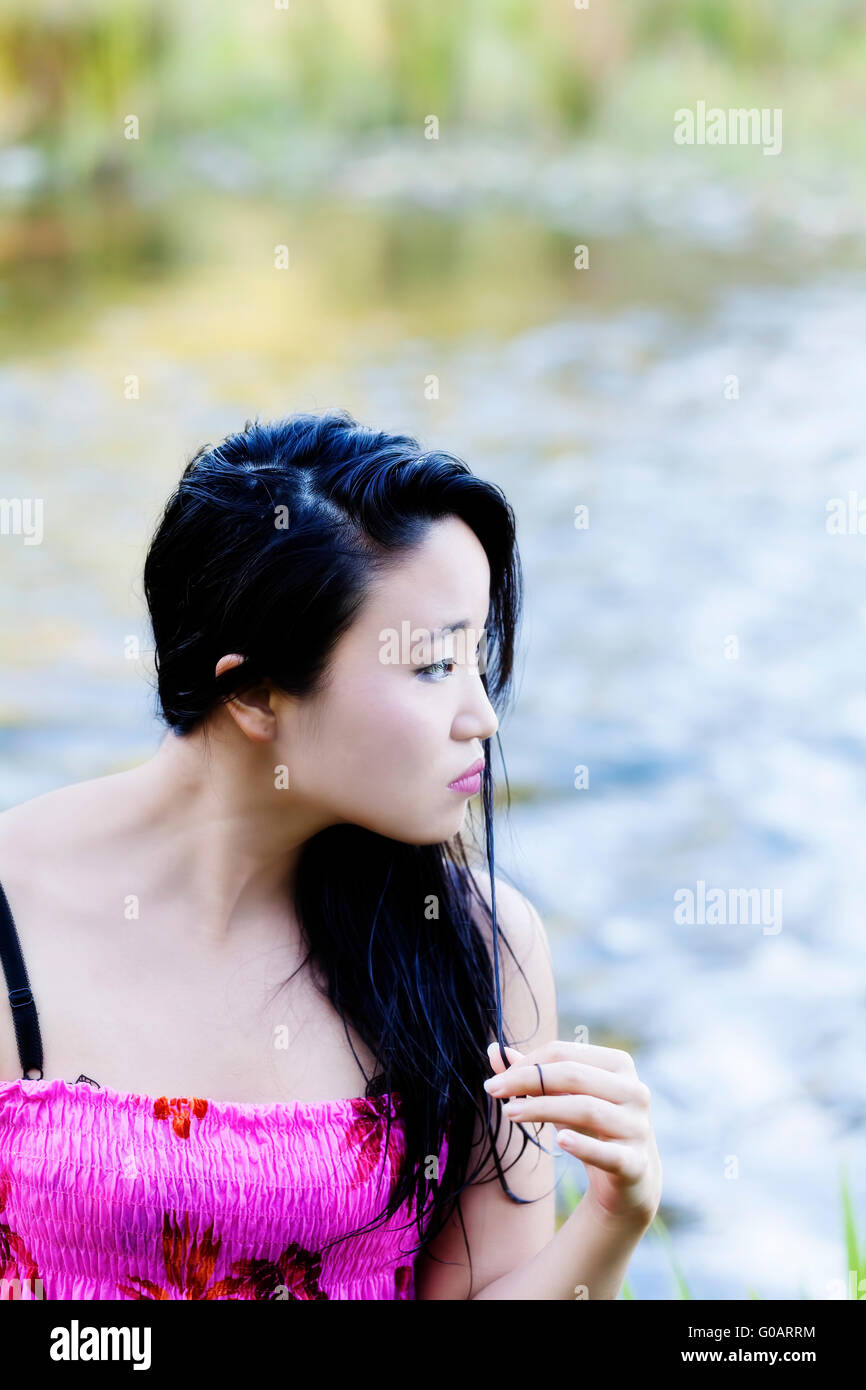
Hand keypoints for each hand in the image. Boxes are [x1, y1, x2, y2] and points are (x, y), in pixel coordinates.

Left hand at [485, 1039, 661, 1227]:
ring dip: (542, 1109)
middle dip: (529, 1080)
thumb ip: (533, 1074)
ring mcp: (637, 1127)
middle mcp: (634, 1091)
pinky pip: (608, 1153)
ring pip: (586, 1109)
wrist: (631, 1178)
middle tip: (493, 1089)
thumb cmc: (592, 1126)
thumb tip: (493, 1049)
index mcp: (619, 1065)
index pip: (564, 1053)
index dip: (528, 1063)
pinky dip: (584, 1146)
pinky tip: (560, 1140)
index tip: (497, 1078)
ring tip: (509, 1113)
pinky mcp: (635, 1163)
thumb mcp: (564, 1097)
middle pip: (574, 1076)